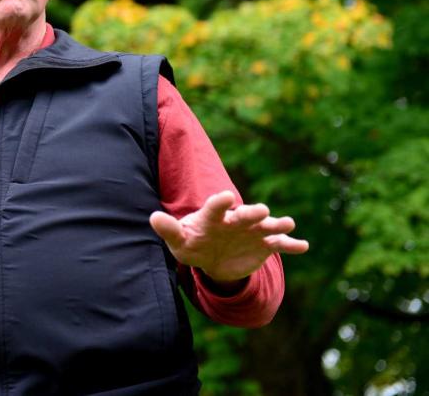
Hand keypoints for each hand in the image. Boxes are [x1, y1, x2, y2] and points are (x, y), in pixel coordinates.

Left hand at [149, 191, 308, 284]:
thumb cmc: (193, 243)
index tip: (225, 197)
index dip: (219, 202)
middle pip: (245, 215)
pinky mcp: (264, 245)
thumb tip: (152, 217)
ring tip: (287, 223)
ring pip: (266, 226)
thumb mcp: (179, 240)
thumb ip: (169, 229)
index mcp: (213, 216)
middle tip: (261, 210)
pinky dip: (291, 244)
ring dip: (276, 224)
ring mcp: (252, 231)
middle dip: (252, 213)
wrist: (213, 257)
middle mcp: (235, 220)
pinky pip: (279, 244)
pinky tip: (303, 245)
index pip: (215, 207)